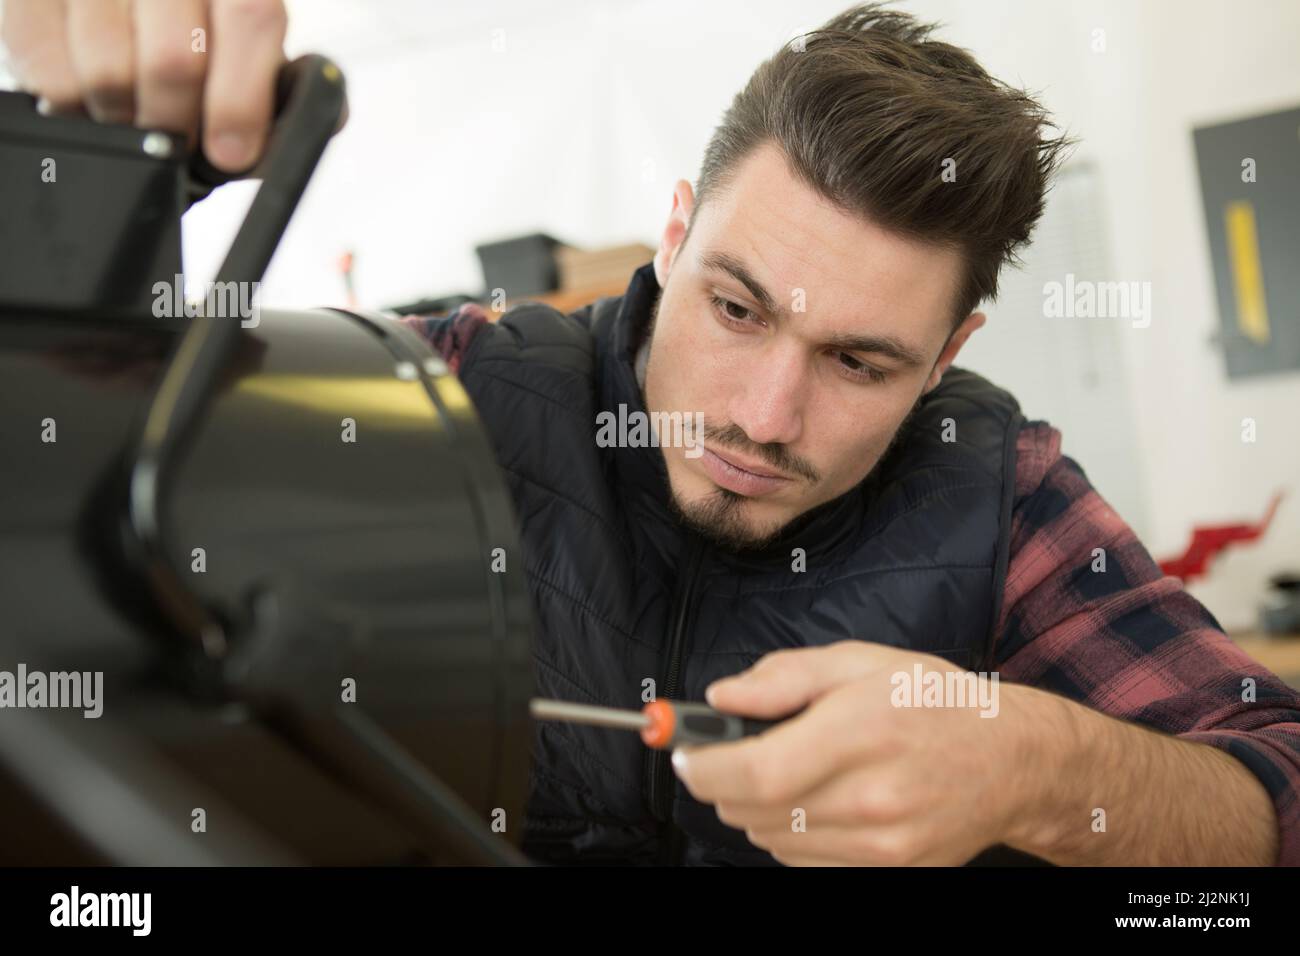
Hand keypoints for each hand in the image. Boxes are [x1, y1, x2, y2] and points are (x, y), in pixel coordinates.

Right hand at [1, 0, 287, 170]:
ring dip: (125, 119)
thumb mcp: (249, 44)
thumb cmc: (194, 29)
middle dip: (179, 123)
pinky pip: (45, 66)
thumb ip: (284, 82)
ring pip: (108, 70)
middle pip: (173, 59)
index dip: (241, 98)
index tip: (230, 153)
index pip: (250, 18)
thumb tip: (321, 116)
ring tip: (134, 119)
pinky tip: (89, 99)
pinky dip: (70, 104)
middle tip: (176, 142)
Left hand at [672, 640, 1041, 865]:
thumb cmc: (932, 701)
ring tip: (789, 772)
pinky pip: (803, 864)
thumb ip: (783, 676)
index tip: (684, 753)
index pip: (756, 773)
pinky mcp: (887, 873)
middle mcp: (871, 798)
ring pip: (772, 841)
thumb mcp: (858, 662)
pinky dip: (790, 835)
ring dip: (757, 809)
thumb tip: (721, 697)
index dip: (704, 768)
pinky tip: (816, 802)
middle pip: (754, 813)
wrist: (1011, 761)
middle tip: (735, 753)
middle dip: (724, 783)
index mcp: (860, 732)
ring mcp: (881, 847)